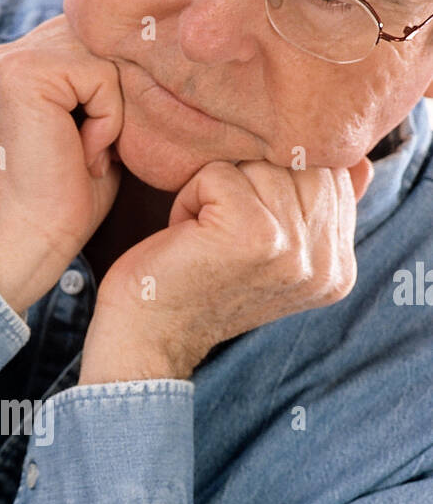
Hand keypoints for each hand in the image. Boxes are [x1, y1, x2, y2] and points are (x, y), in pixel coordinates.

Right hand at [0, 15, 122, 315]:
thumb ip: (95, 81)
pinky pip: (100, 74)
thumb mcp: (85, 125)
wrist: (32, 242)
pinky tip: (84, 156)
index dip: (107, 90)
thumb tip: (139, 46)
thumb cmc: (64, 199)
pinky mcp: (22, 73)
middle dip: (111, 94)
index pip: (84, 43)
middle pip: (94, 40)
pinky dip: (108, 119)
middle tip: (90, 153)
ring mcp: (5, 61)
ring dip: (110, 110)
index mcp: (6, 66)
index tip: (92, 146)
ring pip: (100, 56)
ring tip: (86, 154)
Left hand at [78, 157, 374, 384]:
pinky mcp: (255, 236)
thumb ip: (313, 209)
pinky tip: (187, 236)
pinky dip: (191, 195)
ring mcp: (294, 251)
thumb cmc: (196, 286)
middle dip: (245, 184)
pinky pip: (220, 173)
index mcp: (338, 268)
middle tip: (217, 234)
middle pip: (297, 164)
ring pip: (258, 165)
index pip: (327, 176)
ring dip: (215, 191)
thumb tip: (357, 162)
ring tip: (202, 237)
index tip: (240, 234)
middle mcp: (326, 264)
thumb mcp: (267, 248)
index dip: (272, 185)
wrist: (146, 340)